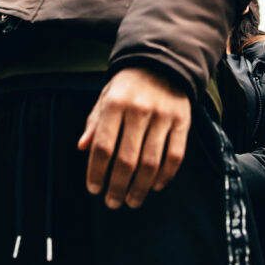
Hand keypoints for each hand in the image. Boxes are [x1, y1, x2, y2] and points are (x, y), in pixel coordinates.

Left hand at [78, 67, 190, 209]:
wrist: (162, 62)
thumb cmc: (127, 86)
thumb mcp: (105, 97)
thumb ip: (94, 122)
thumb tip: (82, 148)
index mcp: (115, 103)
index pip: (103, 145)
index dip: (97, 171)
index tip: (94, 189)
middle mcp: (139, 110)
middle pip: (127, 159)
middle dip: (118, 186)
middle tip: (112, 202)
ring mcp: (163, 116)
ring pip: (151, 162)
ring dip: (140, 188)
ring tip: (132, 201)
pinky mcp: (182, 121)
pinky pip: (175, 156)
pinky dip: (165, 176)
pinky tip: (155, 187)